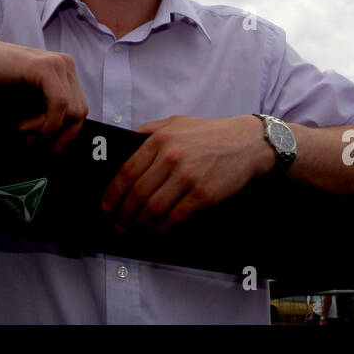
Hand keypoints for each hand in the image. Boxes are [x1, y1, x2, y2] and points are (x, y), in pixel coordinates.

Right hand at [0, 36, 88, 149]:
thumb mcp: (27, 102)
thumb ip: (45, 116)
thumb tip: (59, 143)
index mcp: (64, 71)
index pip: (80, 109)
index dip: (69, 134)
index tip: (54, 148)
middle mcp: (65, 65)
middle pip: (79, 112)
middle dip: (55, 133)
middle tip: (29, 139)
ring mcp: (58, 64)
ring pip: (71, 111)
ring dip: (45, 129)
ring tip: (21, 129)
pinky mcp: (45, 67)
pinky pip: (59, 104)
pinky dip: (46, 122)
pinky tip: (23, 125)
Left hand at [100, 115, 274, 232]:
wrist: (248, 142)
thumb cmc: (211, 133)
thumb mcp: (177, 122)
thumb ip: (150, 130)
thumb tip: (127, 142)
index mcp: (160, 139)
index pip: (127, 171)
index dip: (113, 192)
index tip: (106, 206)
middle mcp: (171, 157)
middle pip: (138, 193)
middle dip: (124, 213)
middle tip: (119, 224)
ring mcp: (187, 176)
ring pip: (154, 208)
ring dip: (141, 223)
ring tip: (136, 229)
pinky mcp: (203, 193)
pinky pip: (176, 216)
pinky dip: (164, 228)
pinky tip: (159, 231)